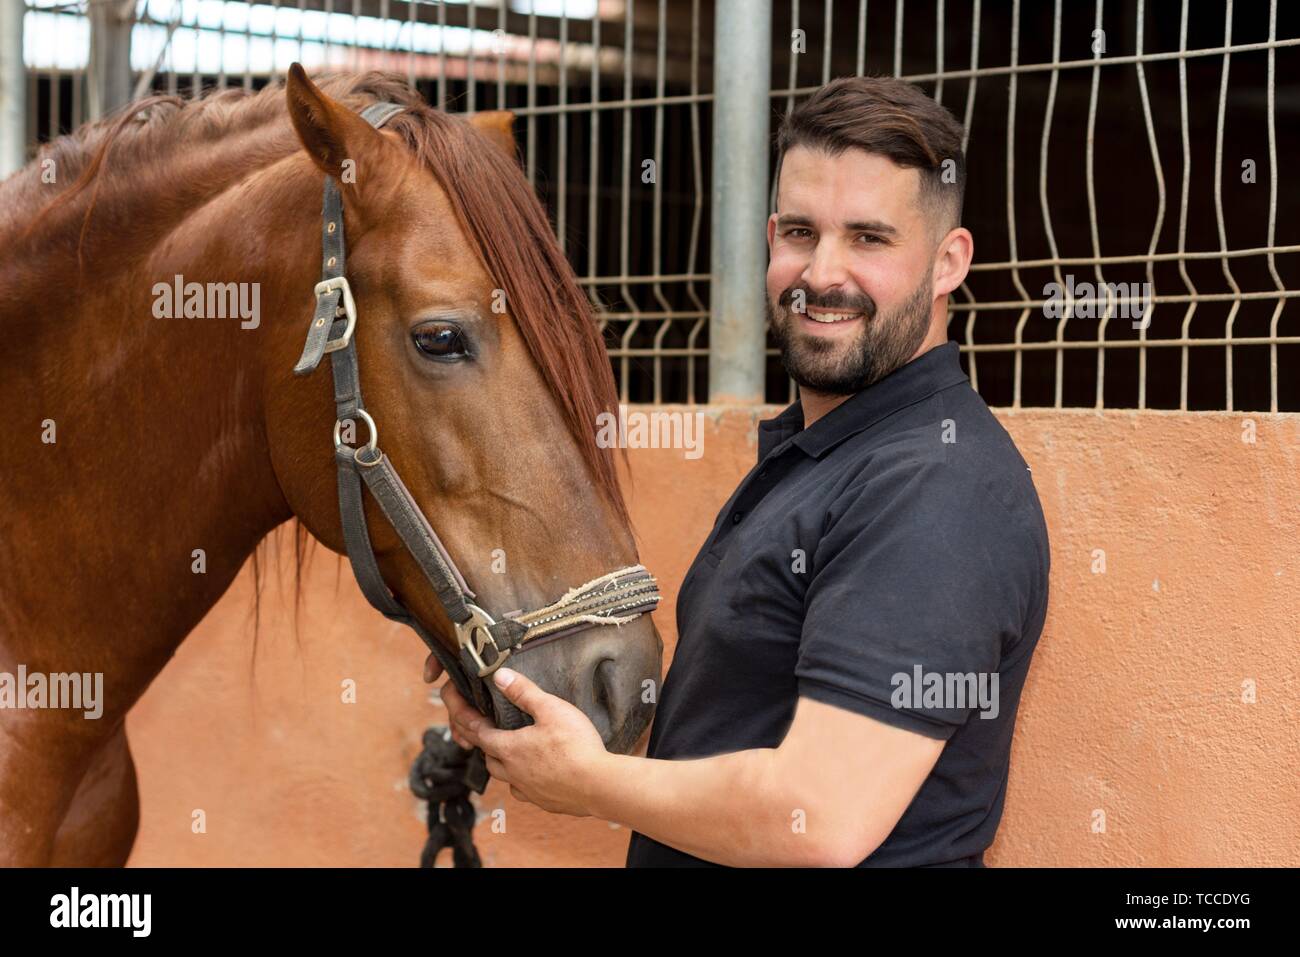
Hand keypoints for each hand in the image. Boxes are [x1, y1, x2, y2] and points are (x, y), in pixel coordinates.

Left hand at [430, 661, 609, 817]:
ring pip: (503, 775)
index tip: (453, 701)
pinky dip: (521, 778)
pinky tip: (532, 772)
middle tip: (482, 724)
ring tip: (508, 748)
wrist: (599, 786)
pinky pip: (522, 789)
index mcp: (509, 747)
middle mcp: (512, 772)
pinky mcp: (543, 801)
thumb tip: (499, 676)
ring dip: (500, 760)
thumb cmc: (576, 747)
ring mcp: (527, 790)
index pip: (475, 730)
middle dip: (480, 739)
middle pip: (486, 754)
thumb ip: (524, 692)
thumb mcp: (551, 709)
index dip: (461, 713)